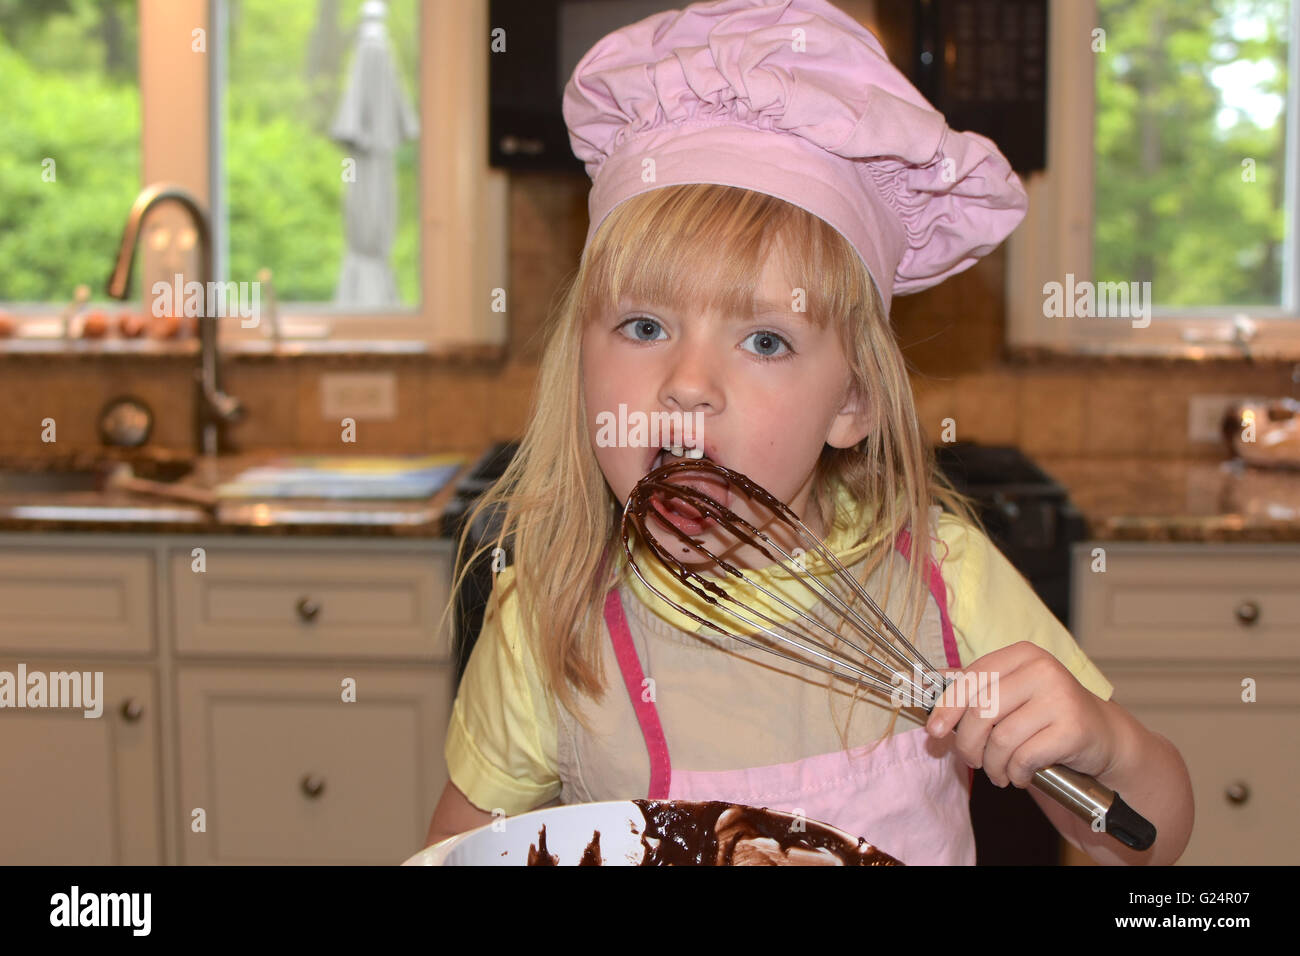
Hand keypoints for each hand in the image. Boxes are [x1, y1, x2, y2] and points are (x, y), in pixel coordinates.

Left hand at [924, 641, 1123, 787]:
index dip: (948, 707)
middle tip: (973, 761)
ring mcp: (1060, 697)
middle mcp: (1042, 669)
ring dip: (993, 765)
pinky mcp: (1073, 729)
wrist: (1101, 734)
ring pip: (1002, 739)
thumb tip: (930, 683)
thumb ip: (974, 687)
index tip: (935, 731)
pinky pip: (1025, 758)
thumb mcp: (1011, 692)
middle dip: (969, 744)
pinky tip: (1020, 775)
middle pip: (982, 711)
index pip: (972, 678)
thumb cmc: (1045, 714)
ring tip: (999, 772)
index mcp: (1021, 655)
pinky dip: (1016, 773)